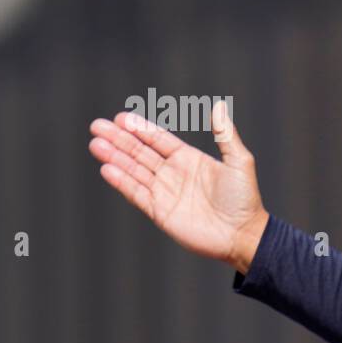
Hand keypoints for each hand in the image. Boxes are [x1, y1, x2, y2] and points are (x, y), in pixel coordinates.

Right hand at [88, 102, 268, 273]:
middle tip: (97, 126)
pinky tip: (107, 169)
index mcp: (189, 159)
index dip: (140, 129)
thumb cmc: (245, 200)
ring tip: (96, 145)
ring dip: (115, 158)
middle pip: (140, 152)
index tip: (121, 118)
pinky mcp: (160, 212)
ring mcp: (165, 193)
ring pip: (134, 171)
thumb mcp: (239, 162)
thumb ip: (225, 135)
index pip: (159, 140)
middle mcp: (173, 174)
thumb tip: (220, 106)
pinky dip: (122, 182)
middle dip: (119, 139)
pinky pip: (137, 194)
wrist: (243, 235)